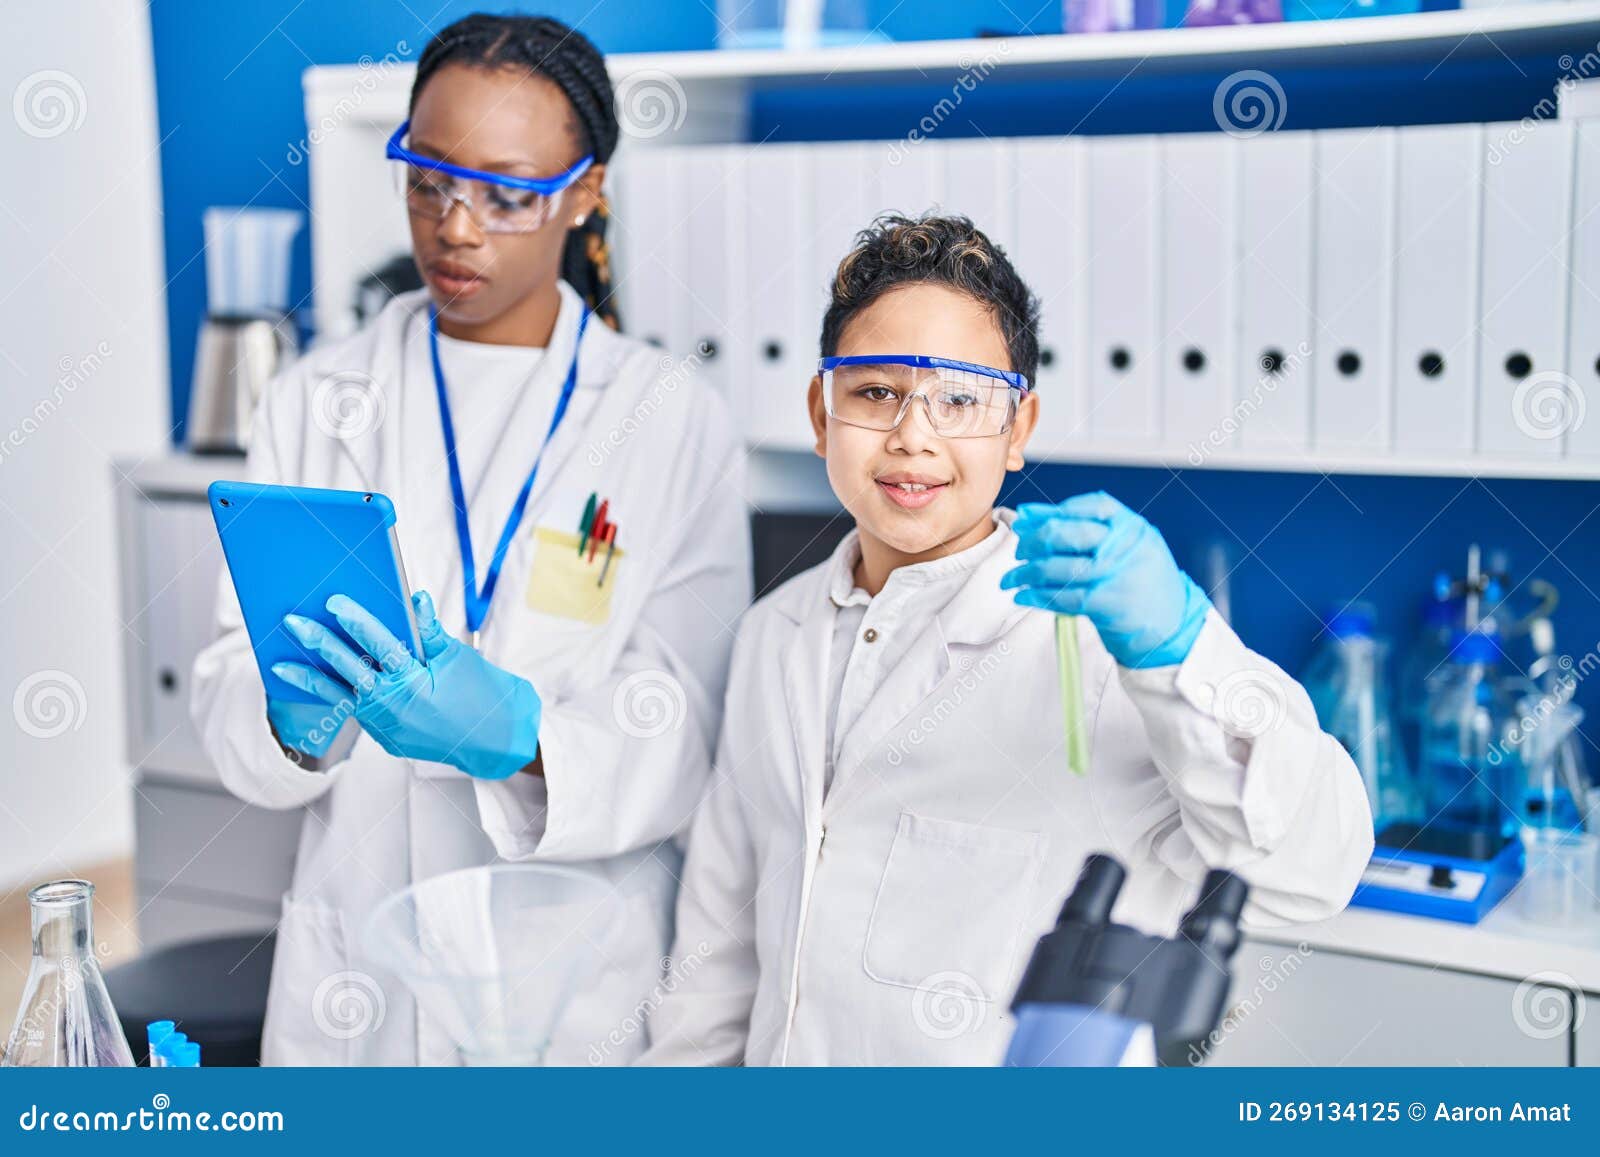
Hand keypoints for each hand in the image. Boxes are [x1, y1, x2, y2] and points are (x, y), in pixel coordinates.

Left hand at [272, 590, 540, 779]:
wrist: (499, 743)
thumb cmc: (484, 695)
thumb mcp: (458, 659)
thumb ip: (430, 631)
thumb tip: (415, 598)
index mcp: (414, 682)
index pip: (379, 644)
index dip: (356, 621)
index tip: (334, 602)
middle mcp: (394, 708)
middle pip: (348, 669)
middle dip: (319, 644)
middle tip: (293, 623)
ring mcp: (387, 728)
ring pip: (341, 698)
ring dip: (312, 679)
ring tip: (282, 665)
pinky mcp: (387, 740)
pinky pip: (357, 713)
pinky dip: (341, 696)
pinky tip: (322, 683)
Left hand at [1000, 492, 1210, 668]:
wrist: (1174, 625)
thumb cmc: (1143, 581)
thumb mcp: (1129, 544)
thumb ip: (1088, 527)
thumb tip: (1032, 515)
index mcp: (1130, 525)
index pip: (1083, 507)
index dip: (1047, 512)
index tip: (1025, 520)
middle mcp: (1123, 545)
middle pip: (1063, 534)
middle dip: (1031, 542)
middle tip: (1018, 551)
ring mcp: (1114, 573)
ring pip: (1056, 567)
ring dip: (1024, 573)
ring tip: (1010, 578)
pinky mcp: (1106, 603)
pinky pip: (1061, 597)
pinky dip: (1036, 596)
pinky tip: (1022, 596)